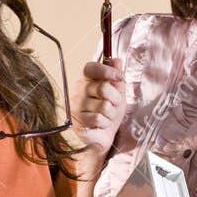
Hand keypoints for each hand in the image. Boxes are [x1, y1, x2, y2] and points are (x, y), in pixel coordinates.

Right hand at [72, 57, 124, 179]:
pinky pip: (98, 118)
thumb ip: (117, 77)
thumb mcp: (118, 93)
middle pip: (103, 88)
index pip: (90, 68)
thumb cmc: (110, 112)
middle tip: (114, 105)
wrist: (105, 136)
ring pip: (103, 105)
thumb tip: (116, 60)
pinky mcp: (77, 120)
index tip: (119, 77)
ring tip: (107, 116)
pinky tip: (101, 124)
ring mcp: (76, 105)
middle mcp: (79, 90)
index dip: (106, 71)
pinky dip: (105, 123)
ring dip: (111, 113)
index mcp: (87, 80)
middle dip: (116, 98)